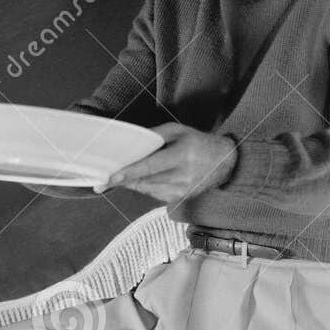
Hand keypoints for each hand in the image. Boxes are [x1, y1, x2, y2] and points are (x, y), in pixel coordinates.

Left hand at [106, 122, 236, 202]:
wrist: (224, 162)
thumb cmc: (198, 142)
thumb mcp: (178, 130)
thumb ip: (154, 135)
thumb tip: (131, 144)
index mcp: (182, 156)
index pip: (150, 167)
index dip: (129, 173)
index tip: (110, 178)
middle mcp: (183, 176)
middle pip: (145, 181)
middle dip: (125, 179)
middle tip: (106, 178)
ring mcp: (182, 190)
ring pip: (148, 189)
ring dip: (134, 182)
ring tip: (125, 174)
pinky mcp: (180, 198)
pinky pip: (154, 194)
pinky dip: (145, 186)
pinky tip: (146, 177)